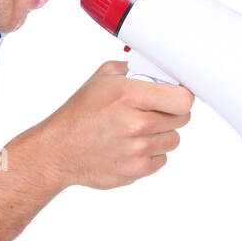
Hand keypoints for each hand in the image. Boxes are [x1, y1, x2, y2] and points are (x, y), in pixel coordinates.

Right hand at [37, 60, 193, 190]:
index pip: (183, 99)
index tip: (175, 97)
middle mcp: (136, 124)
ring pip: (174, 139)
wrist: (58, 151)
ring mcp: (137, 150)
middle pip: (182, 118)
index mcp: (128, 96)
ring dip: (162, 134)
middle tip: (152, 111)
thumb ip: (133, 70)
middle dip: (171, 113)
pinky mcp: (137, 170)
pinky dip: (152, 153)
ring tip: (139, 130)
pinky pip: (162, 159)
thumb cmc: (79, 114)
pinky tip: (133, 146)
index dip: (182, 96)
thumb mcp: (102, 78)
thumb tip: (158, 70)